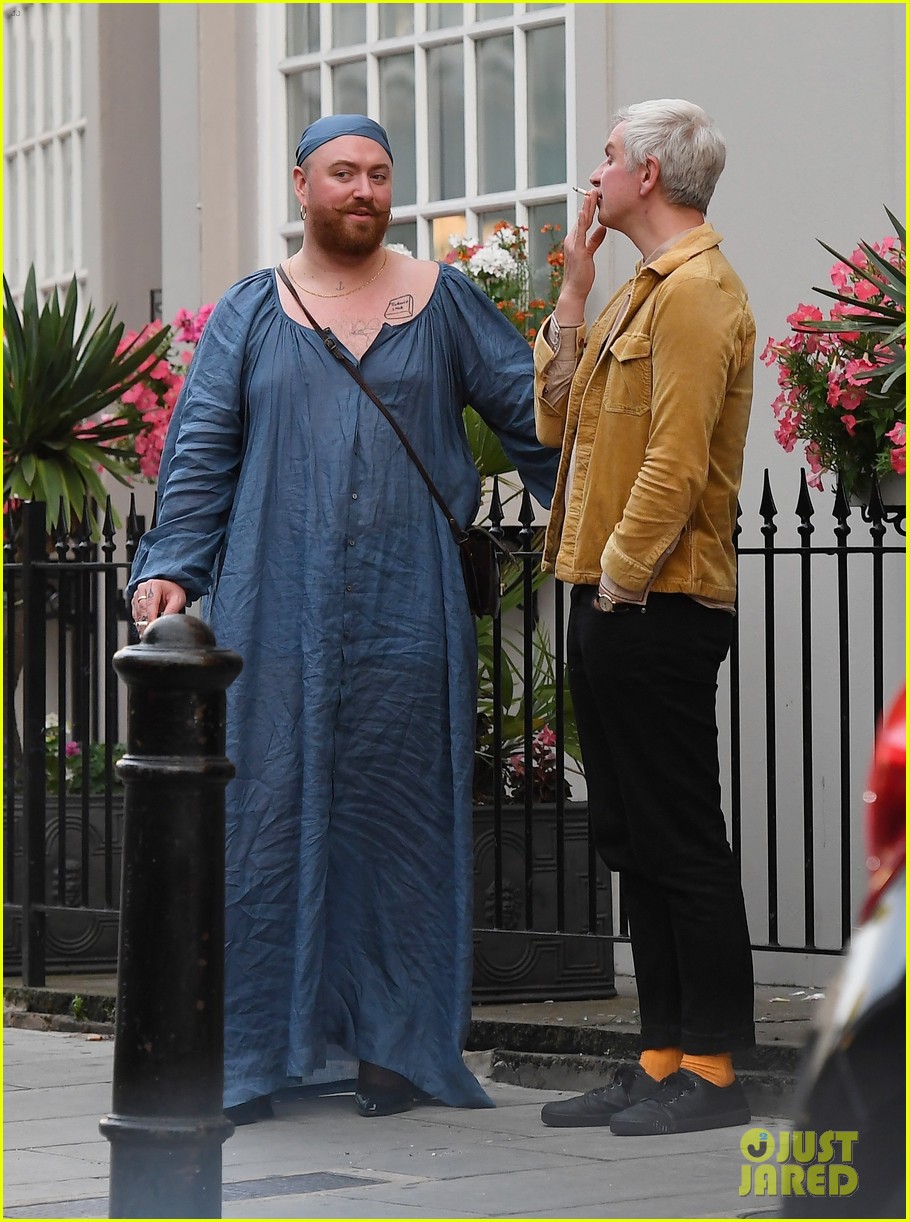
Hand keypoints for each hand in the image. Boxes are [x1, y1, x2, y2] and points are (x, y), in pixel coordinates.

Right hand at [131, 579, 186, 633]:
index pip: (150, 604)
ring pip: (137, 612)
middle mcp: (143, 589)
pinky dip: (139, 622)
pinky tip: (143, 628)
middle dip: (145, 622)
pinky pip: (135, 614)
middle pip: (141, 609)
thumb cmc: (173, 591)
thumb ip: (172, 610)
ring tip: (146, 633)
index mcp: (154, 586)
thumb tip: (166, 621)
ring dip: (141, 624)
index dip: (151, 617)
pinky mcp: (135, 602)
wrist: (168, 587)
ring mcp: (137, 595)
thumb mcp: (178, 599)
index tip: (152, 626)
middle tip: (149, 632)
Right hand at [555, 189, 607, 323]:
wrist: (574, 290)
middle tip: (594, 189)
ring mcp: (573, 245)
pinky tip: (585, 212)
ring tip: (592, 195)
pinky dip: (582, 222)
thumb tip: (602, 229)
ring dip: (587, 207)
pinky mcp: (577, 251)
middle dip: (588, 203)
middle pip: (582, 218)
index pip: (584, 220)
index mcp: (575, 240)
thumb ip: (594, 240)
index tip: (595, 197)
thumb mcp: (590, 254)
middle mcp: (572, 240)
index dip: (589, 208)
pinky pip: (580, 233)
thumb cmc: (582, 275)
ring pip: (581, 222)